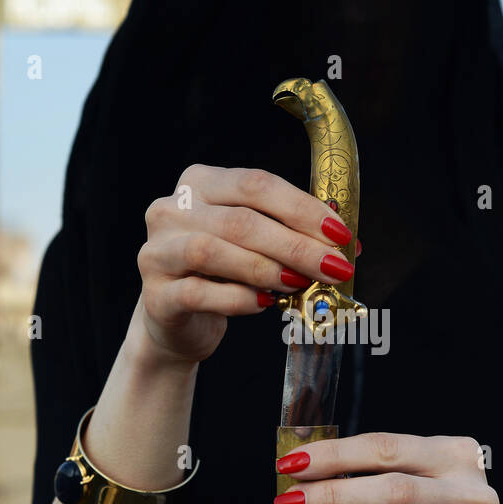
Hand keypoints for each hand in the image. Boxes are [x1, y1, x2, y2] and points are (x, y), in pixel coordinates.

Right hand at [134, 164, 354, 364]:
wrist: (176, 320)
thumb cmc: (223, 274)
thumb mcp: (256, 244)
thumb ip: (291, 235)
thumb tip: (346, 245)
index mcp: (200, 183)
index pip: (256, 184)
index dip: (302, 208)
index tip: (340, 233)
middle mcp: (171, 209)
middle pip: (241, 220)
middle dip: (297, 245)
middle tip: (335, 267)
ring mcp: (157, 251)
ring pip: (214, 252)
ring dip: (267, 269)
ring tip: (301, 284)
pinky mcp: (156, 294)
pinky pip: (199, 293)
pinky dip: (238, 299)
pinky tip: (264, 304)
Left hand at [271, 432, 502, 503]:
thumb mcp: (423, 480)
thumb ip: (376, 472)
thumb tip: (301, 474)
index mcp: (456, 456)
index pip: (386, 448)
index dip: (334, 455)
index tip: (289, 464)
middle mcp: (470, 496)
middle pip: (390, 491)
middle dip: (329, 496)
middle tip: (285, 503)